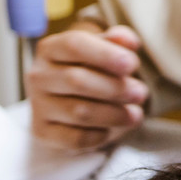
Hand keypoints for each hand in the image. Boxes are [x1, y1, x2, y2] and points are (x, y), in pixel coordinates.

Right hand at [26, 24, 147, 150]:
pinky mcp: (43, 132)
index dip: (105, 55)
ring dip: (114, 114)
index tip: (132, 64)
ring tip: (136, 114)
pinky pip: (76, 138)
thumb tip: (129, 41)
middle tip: (141, 93)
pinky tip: (111, 129)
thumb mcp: (103, 49)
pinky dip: (99, 136)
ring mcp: (38, 106)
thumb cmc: (91, 69)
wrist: (67, 103)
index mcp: (51, 48)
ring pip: (80, 112)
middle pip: (77, 81)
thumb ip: (117, 40)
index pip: (74, 45)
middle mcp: (39, 76)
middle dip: (116, 88)